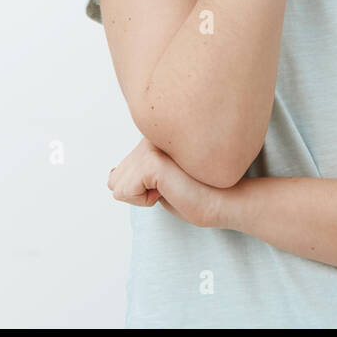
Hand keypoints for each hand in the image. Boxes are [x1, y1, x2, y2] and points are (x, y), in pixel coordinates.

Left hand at [107, 134, 227, 228]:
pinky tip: (168, 191)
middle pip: (116, 176)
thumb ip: (139, 175)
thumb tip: (111, 175)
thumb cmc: (198, 195)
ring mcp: (150, 145)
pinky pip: (124, 191)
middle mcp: (150, 135)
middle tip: (171, 187)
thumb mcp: (161, 184)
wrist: (225, 200)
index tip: (172, 184)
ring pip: (117, 183)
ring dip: (141, 196)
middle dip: (138, 190)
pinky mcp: (152, 159)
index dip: (142, 187)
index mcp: (154, 137)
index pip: (123, 168)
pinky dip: (143, 201)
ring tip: (171, 187)